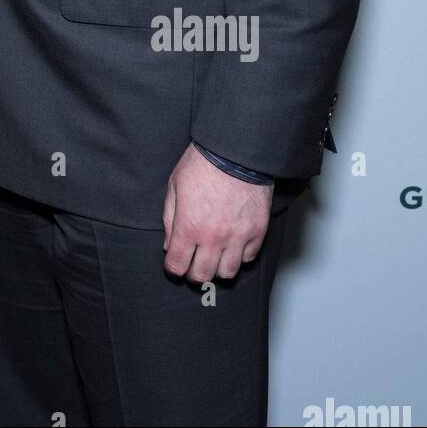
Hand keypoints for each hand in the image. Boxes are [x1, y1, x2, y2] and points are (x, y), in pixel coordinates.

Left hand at [162, 142, 272, 283]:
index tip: (175, 264)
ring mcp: (237, 237)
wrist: (235, 152)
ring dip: (218, 268)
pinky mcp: (257, 232)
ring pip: (227, 273)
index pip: (177, 266)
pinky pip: (248, 258)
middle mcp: (213, 238)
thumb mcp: (174, 187)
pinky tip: (233, 245)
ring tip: (214, 257)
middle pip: (202, 275)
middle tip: (193, 263)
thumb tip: (169, 245)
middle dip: (193, 273)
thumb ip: (170, 219)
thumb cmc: (202, 165)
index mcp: (188, 227)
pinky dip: (239, 256)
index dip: (173, 268)